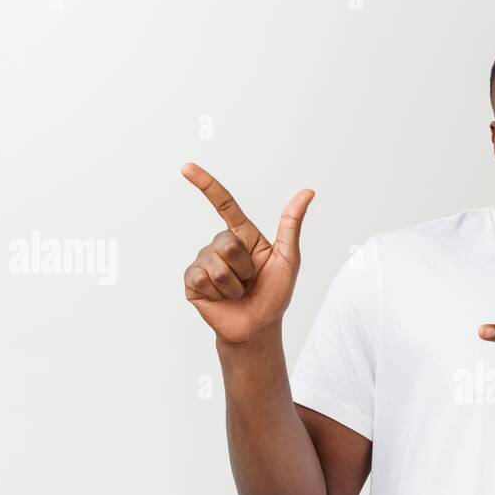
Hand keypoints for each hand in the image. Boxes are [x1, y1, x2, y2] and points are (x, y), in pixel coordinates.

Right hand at [180, 162, 314, 344]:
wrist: (259, 327)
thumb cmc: (274, 293)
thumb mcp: (288, 258)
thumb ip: (292, 224)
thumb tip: (308, 192)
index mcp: (242, 236)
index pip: (223, 204)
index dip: (205, 185)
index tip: (187, 168)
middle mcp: (220, 245)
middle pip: (228, 243)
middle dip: (245, 268)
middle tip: (250, 282)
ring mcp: (204, 262)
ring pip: (217, 265)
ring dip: (234, 285)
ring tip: (238, 293)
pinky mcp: (192, 281)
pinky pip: (202, 279)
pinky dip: (218, 294)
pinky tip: (222, 299)